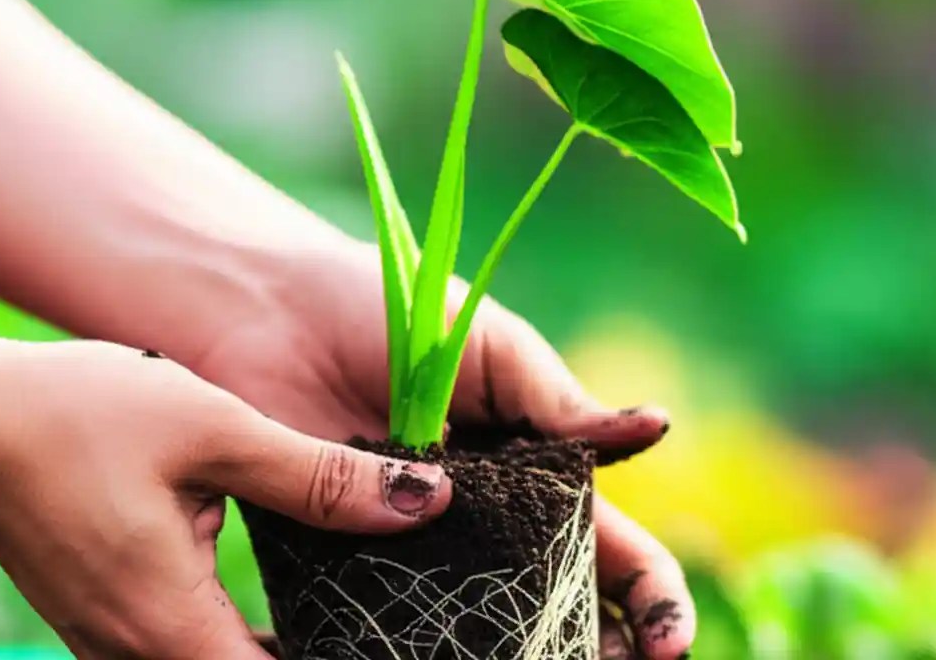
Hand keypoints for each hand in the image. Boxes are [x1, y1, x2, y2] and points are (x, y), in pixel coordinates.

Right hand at [0, 340, 451, 659]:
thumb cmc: (77, 416)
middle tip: (405, 606)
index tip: (414, 629)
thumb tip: (428, 502)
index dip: (360, 658)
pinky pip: (198, 654)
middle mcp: (141, 659)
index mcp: (171, 630)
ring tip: (369, 596)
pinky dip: (252, 635)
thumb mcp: (216, 432)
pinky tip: (298, 590)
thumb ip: (320, 477)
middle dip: (338, 647)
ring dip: (297, 643)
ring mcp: (118, 649)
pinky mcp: (110, 626)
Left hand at [187, 242, 696, 658]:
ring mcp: (414, 553)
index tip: (669, 641)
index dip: (649, 597)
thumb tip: (655, 428)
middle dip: (602, 650)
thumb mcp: (489, 348)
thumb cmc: (388, 311)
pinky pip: (384, 628)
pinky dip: (413, 657)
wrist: (266, 310)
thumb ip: (557, 403)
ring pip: (484, 633)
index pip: (611, 549)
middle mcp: (481, 525)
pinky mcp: (343, 567)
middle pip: (560, 607)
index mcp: (533, 473)